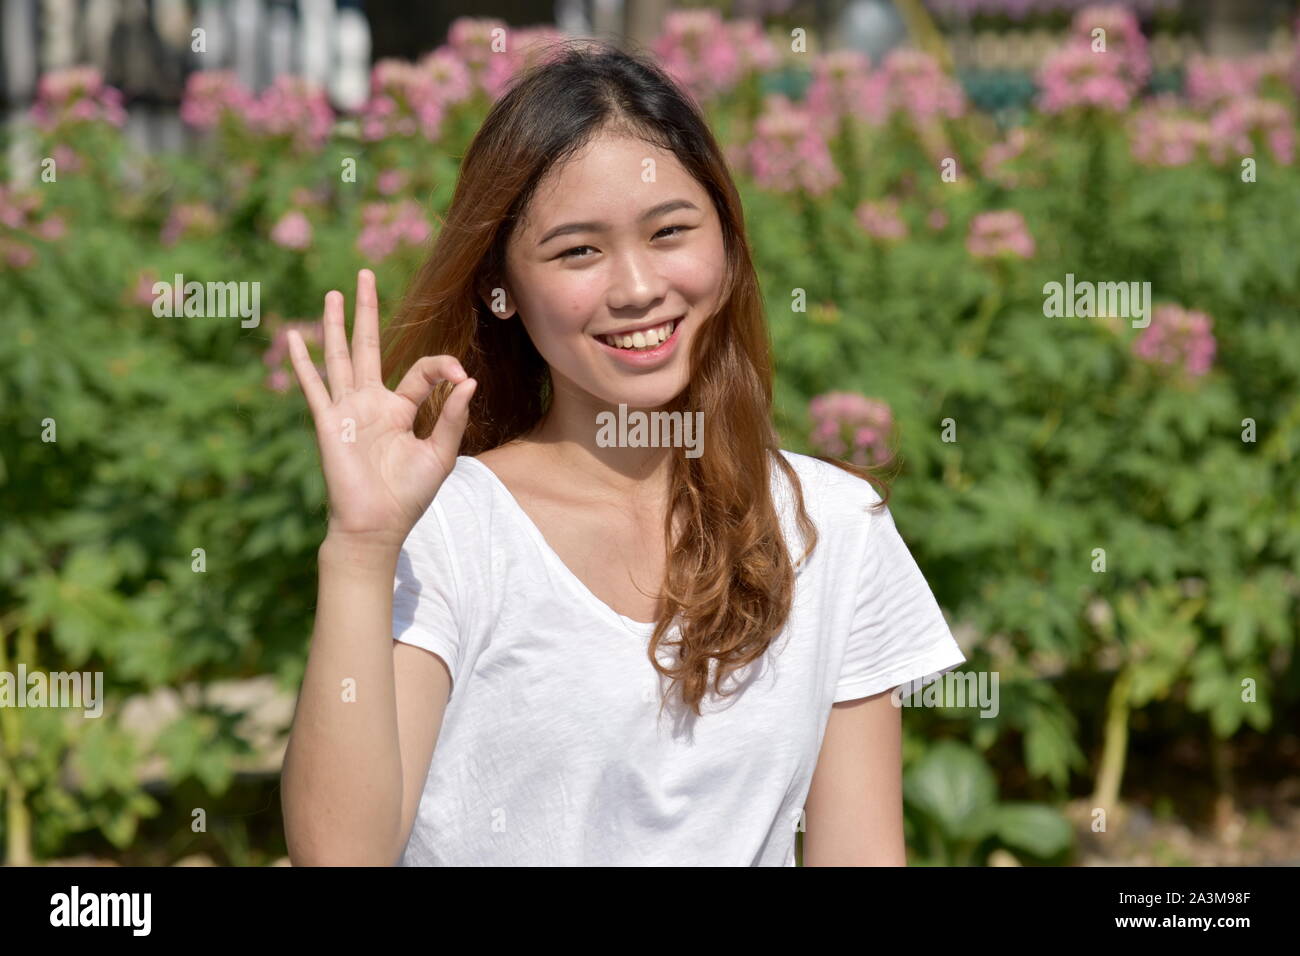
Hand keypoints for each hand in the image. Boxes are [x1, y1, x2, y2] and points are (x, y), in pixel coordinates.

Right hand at [288, 269, 475, 550]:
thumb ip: (453, 416)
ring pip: (340, 357)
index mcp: (401, 409)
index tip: (460, 374)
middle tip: (363, 274)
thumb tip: (469, 380)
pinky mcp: (329, 422)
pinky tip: (294, 337)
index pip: (421, 371)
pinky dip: (304, 362)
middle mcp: (372, 403)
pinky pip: (314, 387)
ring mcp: (348, 409)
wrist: (377, 524)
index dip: (443, 367)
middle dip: (366, 310)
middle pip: (368, 346)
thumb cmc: (409, 495)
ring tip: (333, 293)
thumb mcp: (440, 454)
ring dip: (335, 324)